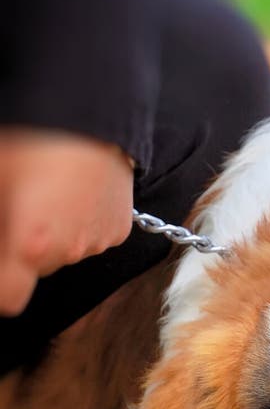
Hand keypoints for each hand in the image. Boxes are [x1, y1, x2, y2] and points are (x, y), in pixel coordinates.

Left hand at [0, 129, 133, 315]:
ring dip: (56, 234)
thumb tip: (3, 227)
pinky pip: (92, 237)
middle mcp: (65, 252)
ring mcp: (96, 241)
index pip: (8, 297)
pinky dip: (82, 223)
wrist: (91, 112)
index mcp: (28, 243)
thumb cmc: (31, 136)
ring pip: (66, 252)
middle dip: (25, 247)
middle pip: (36, 269)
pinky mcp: (118, 228)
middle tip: (19, 208)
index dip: (0, 289)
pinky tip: (77, 191)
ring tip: (52, 193)